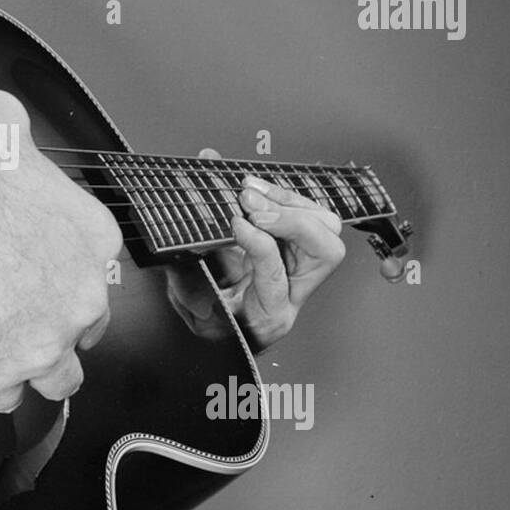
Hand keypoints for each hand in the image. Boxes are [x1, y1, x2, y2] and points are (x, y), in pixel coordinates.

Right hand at [0, 88, 122, 411]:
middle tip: (16, 300)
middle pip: (84, 322)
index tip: (34, 260)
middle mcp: (78, 294)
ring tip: (7, 346)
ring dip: (37, 362)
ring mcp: (40, 341)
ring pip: (61, 375)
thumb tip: (15, 149)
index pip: (93, 262)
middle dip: (55, 315)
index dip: (60, 262)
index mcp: (90, 233)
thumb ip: (25, 147)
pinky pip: (8, 398)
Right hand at [165, 148, 345, 349]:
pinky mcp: (296, 246)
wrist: (220, 322)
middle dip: (289, 220)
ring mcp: (302, 268)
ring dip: (289, 203)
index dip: (259, 246)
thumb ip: (187, 280)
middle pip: (326, 253)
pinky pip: (308, 215)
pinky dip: (282, 196)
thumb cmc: (209, 320)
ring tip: (251, 191)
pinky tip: (257, 187)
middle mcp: (295, 292)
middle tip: (249, 202)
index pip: (280, 277)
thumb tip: (183, 248)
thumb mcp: (189, 305)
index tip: (235, 224)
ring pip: (326, 229)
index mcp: (269, 315)